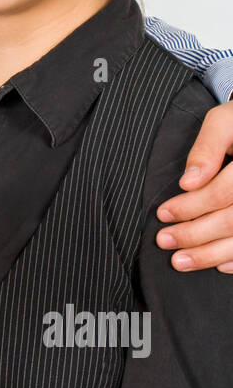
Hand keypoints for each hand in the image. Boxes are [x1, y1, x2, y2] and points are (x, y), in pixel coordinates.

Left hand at [156, 101, 232, 270]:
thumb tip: (189, 182)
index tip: (162, 213)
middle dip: (194, 235)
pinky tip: (219, 266)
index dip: (191, 206)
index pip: (223, 192)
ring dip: (211, 255)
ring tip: (180, 262)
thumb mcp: (224, 121)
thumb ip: (207, 147)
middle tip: (164, 240)